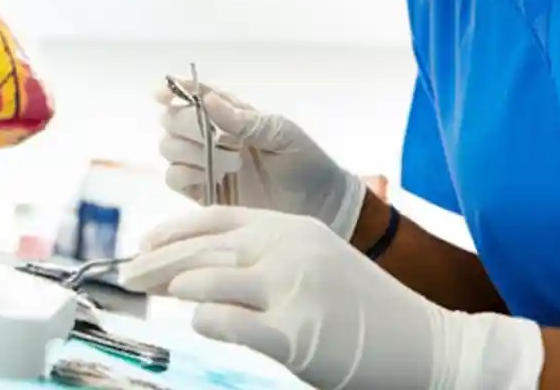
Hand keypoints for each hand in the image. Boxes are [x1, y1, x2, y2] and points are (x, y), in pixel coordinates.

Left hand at [120, 207, 543, 389]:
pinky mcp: (297, 335)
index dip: (173, 230)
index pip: (217, 217)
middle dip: (158, 262)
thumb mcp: (316, 260)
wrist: (426, 343)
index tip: (145, 242)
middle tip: (133, 275)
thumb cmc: (364, 308)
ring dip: (176, 290)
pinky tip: (197, 323)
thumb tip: (200, 267)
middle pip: (204, 249)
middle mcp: (290, 250)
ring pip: (208, 283)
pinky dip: (205, 322)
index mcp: (294, 227)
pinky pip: (229, 324)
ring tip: (156, 296)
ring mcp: (293, 291)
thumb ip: (266, 256)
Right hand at [155, 80, 365, 238]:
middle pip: (171, 121)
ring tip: (232, 163)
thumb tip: (209, 99)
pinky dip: (184, 175)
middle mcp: (212, 136)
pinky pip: (174, 179)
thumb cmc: (306, 163)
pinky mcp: (203, 193)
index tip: (161, 91)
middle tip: (221, 140)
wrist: (320, 207)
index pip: (194, 95)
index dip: (174, 89)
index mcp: (232, 114)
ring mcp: (205, 165)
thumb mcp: (282, 134)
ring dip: (192, 152)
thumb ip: (244, 120)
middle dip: (186, 125)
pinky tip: (213, 178)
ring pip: (168, 149)